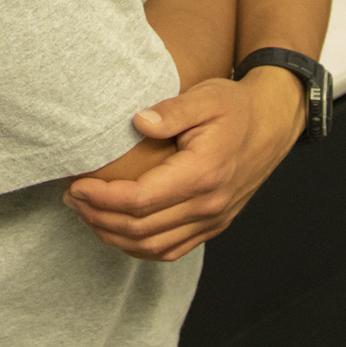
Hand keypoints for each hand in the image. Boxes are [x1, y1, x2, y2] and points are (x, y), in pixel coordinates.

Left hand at [61, 70, 302, 260]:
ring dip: (114, 236)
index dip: (103, 198)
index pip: (141, 200)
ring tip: (87, 215)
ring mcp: (212, 220)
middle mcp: (208, 205)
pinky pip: (171, 250)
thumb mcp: (206, 97)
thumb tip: (138, 122)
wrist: (273, 123)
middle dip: (99, 218)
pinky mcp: (213, 225)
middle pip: (141, 228)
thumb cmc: (236, 107)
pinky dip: (139, 247)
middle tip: (72, 199)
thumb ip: (172, 111)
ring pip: (153, 246)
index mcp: (203, 174)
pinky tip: (117, 231)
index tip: (77, 186)